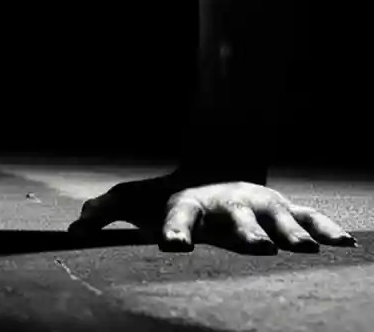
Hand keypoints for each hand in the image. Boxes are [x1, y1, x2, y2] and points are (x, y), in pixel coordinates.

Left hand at [69, 175, 357, 252]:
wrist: (212, 165)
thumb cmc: (166, 195)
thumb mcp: (133, 200)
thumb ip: (105, 214)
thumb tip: (73, 232)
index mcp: (186, 205)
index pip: (177, 218)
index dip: (174, 232)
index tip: (174, 248)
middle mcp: (225, 204)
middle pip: (237, 221)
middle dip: (247, 234)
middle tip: (259, 248)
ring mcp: (258, 205)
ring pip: (278, 219)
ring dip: (291, 234)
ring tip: (303, 249)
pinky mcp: (284, 210)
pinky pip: (309, 217)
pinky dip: (324, 228)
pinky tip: (342, 245)